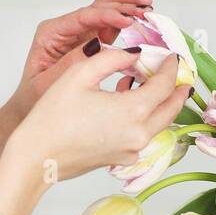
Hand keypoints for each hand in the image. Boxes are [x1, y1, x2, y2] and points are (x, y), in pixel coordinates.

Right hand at [5, 49, 189, 183]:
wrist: (38, 156)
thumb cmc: (53, 117)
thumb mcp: (81, 74)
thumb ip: (113, 58)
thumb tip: (133, 55)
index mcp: (133, 111)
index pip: (165, 85)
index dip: (170, 68)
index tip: (171, 57)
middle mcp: (139, 135)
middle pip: (171, 109)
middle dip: (177, 89)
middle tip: (177, 74)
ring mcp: (132, 150)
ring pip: (159, 123)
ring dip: (159, 103)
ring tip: (148, 84)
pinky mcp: (122, 159)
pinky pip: (143, 134)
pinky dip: (144, 117)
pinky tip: (127, 102)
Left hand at [11, 0, 153, 115]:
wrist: (30, 111)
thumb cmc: (34, 99)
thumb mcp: (50, 82)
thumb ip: (74, 62)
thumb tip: (100, 45)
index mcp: (52, 34)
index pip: (83, 17)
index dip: (107, 15)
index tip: (127, 21)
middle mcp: (66, 30)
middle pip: (97, 8)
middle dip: (121, 6)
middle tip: (144, 10)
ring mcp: (79, 35)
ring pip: (105, 12)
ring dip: (126, 8)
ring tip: (147, 6)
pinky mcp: (89, 44)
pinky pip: (110, 27)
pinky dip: (126, 22)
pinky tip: (141, 19)